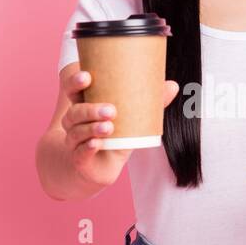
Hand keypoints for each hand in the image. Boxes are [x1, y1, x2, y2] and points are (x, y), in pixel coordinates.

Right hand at [63, 71, 179, 186]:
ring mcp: (74, 141)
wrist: (99, 167)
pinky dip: (87, 147)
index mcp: (84, 105)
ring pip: (77, 132)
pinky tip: (96, 144)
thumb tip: (173, 85)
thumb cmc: (114, 137)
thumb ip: (150, 103)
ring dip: (92, 128)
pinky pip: (79, 152)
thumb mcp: (132, 120)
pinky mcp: (79, 160)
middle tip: (111, 110)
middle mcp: (74, 122)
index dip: (75, 82)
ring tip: (109, 127)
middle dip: (91, 109)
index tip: (87, 77)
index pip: (72, 90)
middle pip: (75, 112)